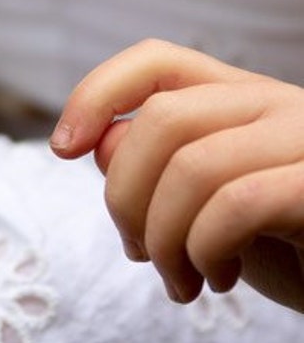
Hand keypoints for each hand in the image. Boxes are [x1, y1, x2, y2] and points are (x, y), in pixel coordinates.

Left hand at [51, 39, 303, 314]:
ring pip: (192, 164)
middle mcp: (276, 102)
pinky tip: (215, 279)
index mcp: (243, 97)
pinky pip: (237, 203)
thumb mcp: (212, 203)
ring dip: (163, 238)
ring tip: (178, 281)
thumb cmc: (293, 248)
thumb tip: (96, 141)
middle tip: (139, 254)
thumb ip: (159, 165)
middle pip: (162, 119)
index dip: (97, 92)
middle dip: (125, 196)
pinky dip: (204, 247)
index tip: (61, 148)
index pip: (158, 60)